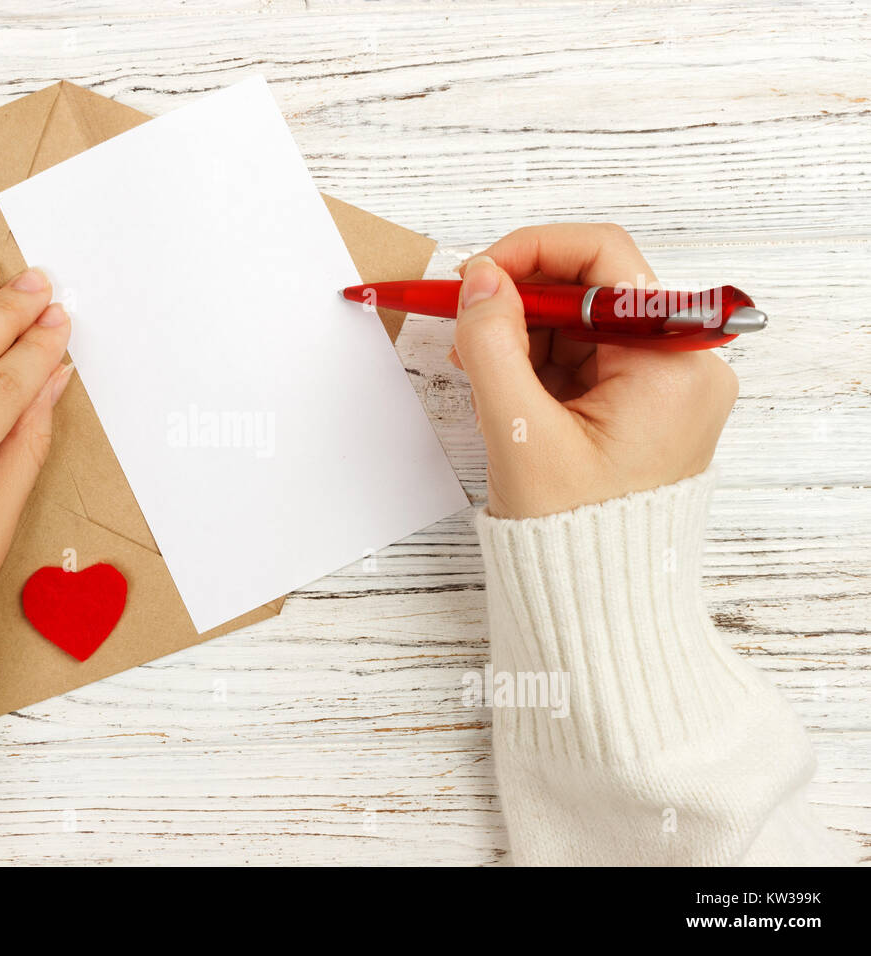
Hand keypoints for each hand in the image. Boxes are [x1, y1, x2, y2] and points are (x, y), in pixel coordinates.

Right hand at [450, 223, 737, 518]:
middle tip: (464, 317)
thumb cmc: (575, 537)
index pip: (605, 261)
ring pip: (582, 322)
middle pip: (592, 289)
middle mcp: (684, 365)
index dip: (532, 252)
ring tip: (476, 365)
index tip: (478, 274)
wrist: (600, 604)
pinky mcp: (643, 406)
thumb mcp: (519, 431)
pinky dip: (538, 361)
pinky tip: (503, 383)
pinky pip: (585, 357)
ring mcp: (666, 386)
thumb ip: (493, 343)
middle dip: (521, 299)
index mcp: (673, 365)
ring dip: (524, 333)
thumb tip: (481, 280)